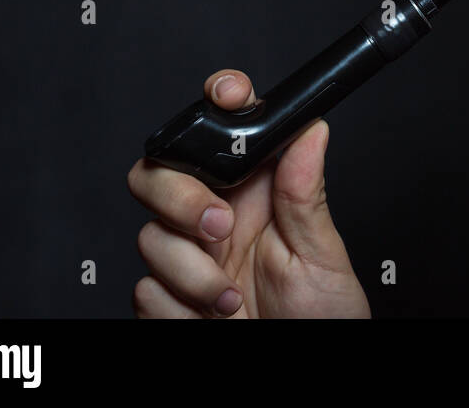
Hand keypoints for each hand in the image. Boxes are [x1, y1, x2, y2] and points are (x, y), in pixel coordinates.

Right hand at [127, 70, 370, 317]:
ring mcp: (188, 258)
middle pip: (160, 172)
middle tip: (218, 228)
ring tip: (232, 299)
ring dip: (191, 272)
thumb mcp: (323, 254)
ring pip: (150, 236)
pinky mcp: (168, 300)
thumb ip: (308, 194)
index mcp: (257, 193)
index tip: (229, 95)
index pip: (226, 129)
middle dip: (179, 196)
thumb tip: (312, 130)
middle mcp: (217, 218)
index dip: (220, 100)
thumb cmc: (324, 317)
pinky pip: (144, 289)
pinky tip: (213, 319)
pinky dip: (179, 309)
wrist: (301, 373)